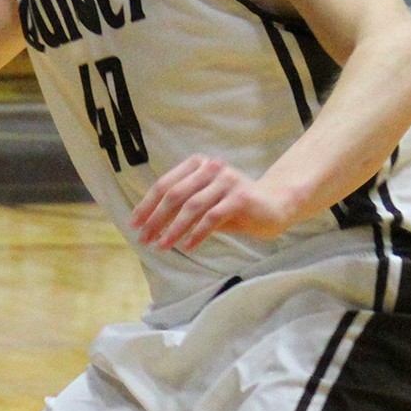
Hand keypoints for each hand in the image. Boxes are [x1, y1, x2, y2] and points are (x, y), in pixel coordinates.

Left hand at [130, 155, 292, 250]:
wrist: (275, 205)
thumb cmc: (235, 206)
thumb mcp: (205, 204)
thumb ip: (182, 208)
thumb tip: (150, 224)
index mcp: (198, 165)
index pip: (165, 184)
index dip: (147, 205)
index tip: (135, 224)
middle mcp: (211, 168)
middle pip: (174, 194)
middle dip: (156, 219)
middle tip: (144, 239)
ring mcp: (227, 180)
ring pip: (192, 206)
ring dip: (173, 229)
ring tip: (162, 246)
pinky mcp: (240, 197)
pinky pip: (212, 217)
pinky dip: (197, 233)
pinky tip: (187, 246)